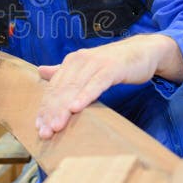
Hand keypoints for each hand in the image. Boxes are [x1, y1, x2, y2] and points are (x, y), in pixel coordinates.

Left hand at [35, 34, 182, 138]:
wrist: (143, 50)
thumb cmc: (114, 63)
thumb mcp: (87, 67)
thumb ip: (65, 71)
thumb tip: (40, 71)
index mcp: (71, 62)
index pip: (53, 88)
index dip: (45, 107)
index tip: (38, 127)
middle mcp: (80, 61)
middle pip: (61, 90)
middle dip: (51, 112)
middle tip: (45, 132)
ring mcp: (95, 63)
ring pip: (75, 88)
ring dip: (64, 108)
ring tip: (56, 126)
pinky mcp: (111, 68)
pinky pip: (96, 83)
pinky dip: (85, 96)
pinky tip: (76, 108)